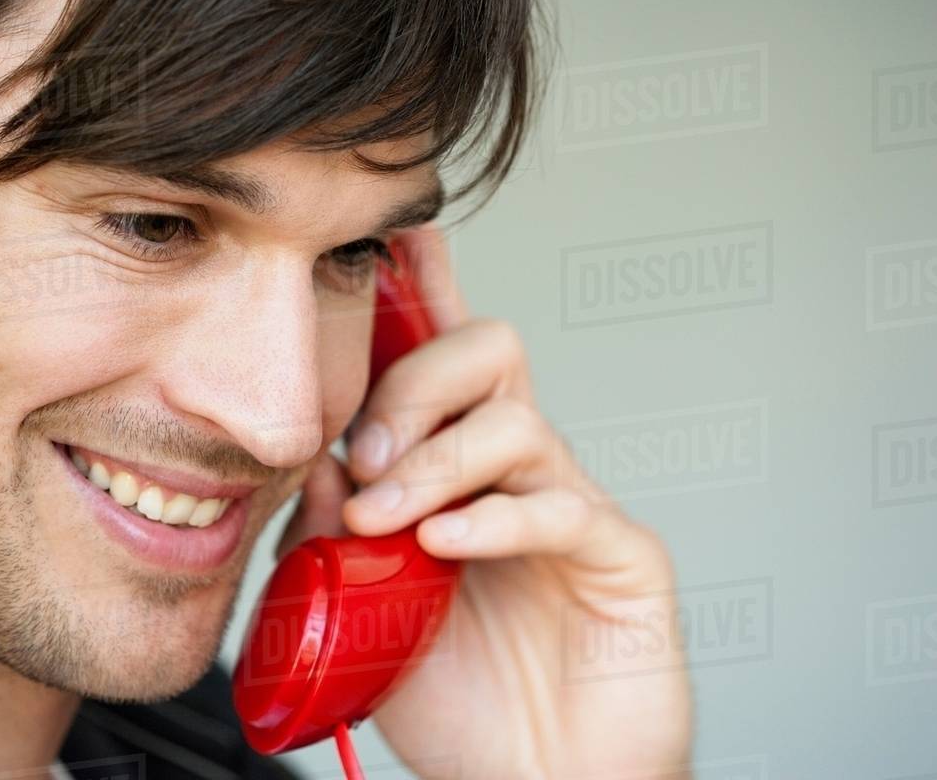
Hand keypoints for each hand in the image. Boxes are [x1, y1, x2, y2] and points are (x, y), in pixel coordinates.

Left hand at [280, 226, 692, 779]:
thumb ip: (337, 530)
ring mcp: (571, 507)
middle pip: (489, 352)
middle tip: (366, 447)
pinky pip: (562, 506)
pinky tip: (448, 545)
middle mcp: (516, 470)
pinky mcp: (619, 557)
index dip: (424, 290)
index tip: (394, 239)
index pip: (441, 356)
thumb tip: (318, 460)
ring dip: (437, 460)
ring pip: (518, 421)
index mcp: (454, 468)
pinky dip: (494, 518)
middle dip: (416, 380)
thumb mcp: (363, 604)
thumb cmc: (453, 696)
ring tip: (391, 517)